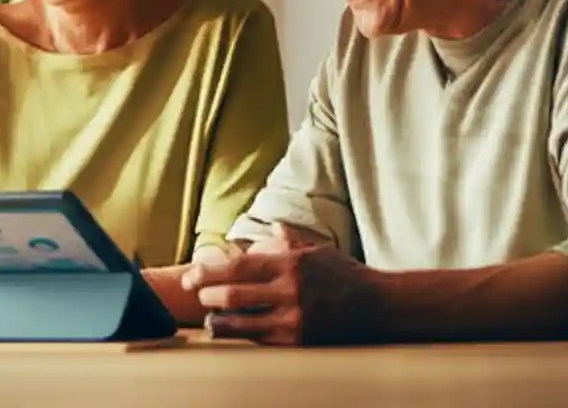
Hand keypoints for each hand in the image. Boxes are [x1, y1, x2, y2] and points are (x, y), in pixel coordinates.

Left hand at [182, 224, 380, 344]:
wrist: (377, 307)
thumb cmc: (344, 275)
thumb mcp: (317, 250)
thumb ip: (287, 240)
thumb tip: (266, 227)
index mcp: (291, 264)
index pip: (239, 267)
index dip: (210, 271)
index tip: (190, 275)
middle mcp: (290, 291)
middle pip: (234, 295)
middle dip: (208, 295)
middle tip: (197, 294)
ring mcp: (294, 318)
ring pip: (242, 322)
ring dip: (219, 320)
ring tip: (210, 316)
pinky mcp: (298, 340)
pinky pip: (259, 338)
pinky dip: (241, 333)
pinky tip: (232, 329)